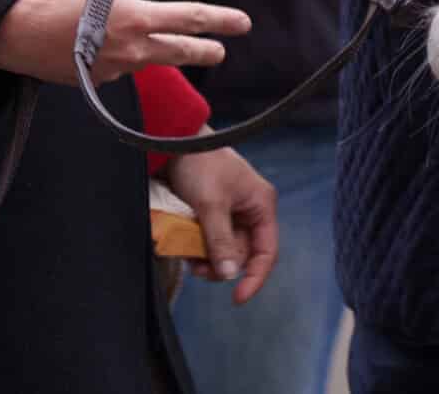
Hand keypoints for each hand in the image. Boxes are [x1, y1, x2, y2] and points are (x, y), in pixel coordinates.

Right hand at [0, 0, 250, 85]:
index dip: (220, 20)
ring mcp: (117, 69)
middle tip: (221, 53)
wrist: (18, 35)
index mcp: (137, 17)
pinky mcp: (98, 82)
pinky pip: (117, 68)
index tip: (242, 24)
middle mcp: (134, 47)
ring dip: (158, 54)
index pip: (190, 18)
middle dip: (204, 51)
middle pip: (180, 50)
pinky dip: (118, 57)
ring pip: (147, 60)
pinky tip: (104, 48)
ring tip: (164, 47)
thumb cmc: (54, 2)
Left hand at [160, 147, 279, 302]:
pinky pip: (207, 241)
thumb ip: (220, 241)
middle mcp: (249, 211)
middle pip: (241, 255)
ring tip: (186, 255)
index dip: (255, 277)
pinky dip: (196, 247)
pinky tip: (183, 244)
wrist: (172, 140)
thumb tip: (229, 275)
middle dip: (220, 265)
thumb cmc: (200, 164)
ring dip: (205, 258)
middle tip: (196, 266)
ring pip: (222, 251)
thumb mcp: (211, 204)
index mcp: (260, 205)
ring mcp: (229, 213)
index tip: (237, 298)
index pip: (266, 252)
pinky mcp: (210, 214)